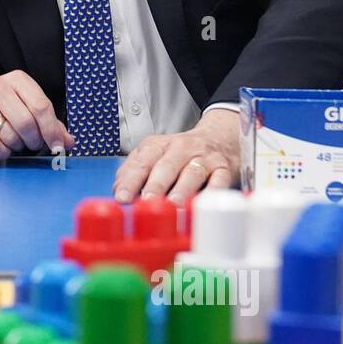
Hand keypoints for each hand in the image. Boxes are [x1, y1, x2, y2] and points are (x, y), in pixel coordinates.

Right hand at [0, 70, 74, 160]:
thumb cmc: (4, 113)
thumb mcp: (28, 111)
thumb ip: (51, 125)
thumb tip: (69, 143)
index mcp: (18, 80)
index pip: (41, 106)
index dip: (52, 130)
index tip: (58, 147)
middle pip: (26, 122)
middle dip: (34, 140)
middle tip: (33, 145)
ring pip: (10, 136)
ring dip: (16, 146)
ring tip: (13, 142)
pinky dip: (1, 153)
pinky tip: (0, 148)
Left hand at [112, 108, 239, 202]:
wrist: (221, 137)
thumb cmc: (181, 153)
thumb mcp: (155, 154)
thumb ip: (134, 170)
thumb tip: (118, 190)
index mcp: (159, 145)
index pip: (142, 162)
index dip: (131, 180)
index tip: (122, 197)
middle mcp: (181, 149)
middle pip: (167, 166)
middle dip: (156, 185)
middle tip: (147, 201)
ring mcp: (204, 159)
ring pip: (193, 174)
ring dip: (182, 191)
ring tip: (174, 206)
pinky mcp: (224, 169)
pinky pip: (219, 181)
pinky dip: (212, 193)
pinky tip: (203, 205)